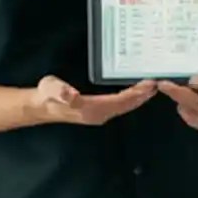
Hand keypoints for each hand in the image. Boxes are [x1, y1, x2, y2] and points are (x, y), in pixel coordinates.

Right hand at [28, 75, 156, 126]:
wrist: (41, 106)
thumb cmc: (46, 95)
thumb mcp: (51, 89)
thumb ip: (61, 91)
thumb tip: (72, 95)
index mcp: (91, 109)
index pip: (119, 101)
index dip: (134, 93)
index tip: (149, 84)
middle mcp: (98, 114)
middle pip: (125, 106)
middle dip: (142, 96)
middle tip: (157, 83)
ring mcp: (99, 115)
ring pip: (124, 107)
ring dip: (138, 98)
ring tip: (151, 87)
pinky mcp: (97, 112)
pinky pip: (119, 106)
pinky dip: (130, 99)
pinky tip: (136, 92)